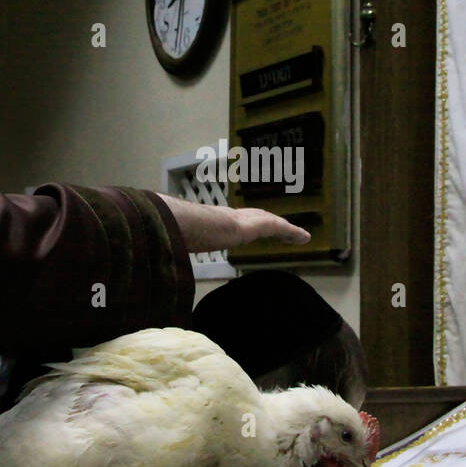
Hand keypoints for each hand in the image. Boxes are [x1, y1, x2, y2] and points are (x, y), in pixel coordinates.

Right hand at [158, 195, 309, 251]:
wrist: (205, 226)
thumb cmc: (194, 232)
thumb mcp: (190, 237)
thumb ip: (182, 239)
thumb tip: (160, 249)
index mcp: (225, 220)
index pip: (239, 220)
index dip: (248, 222)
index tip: (251, 224)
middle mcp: (241, 216)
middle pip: (260, 218)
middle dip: (269, 222)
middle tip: (280, 227)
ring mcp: (253, 219)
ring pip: (273, 224)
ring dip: (285, 229)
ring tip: (298, 234)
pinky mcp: (264, 224)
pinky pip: (283, 229)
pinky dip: (293, 233)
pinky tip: (305, 238)